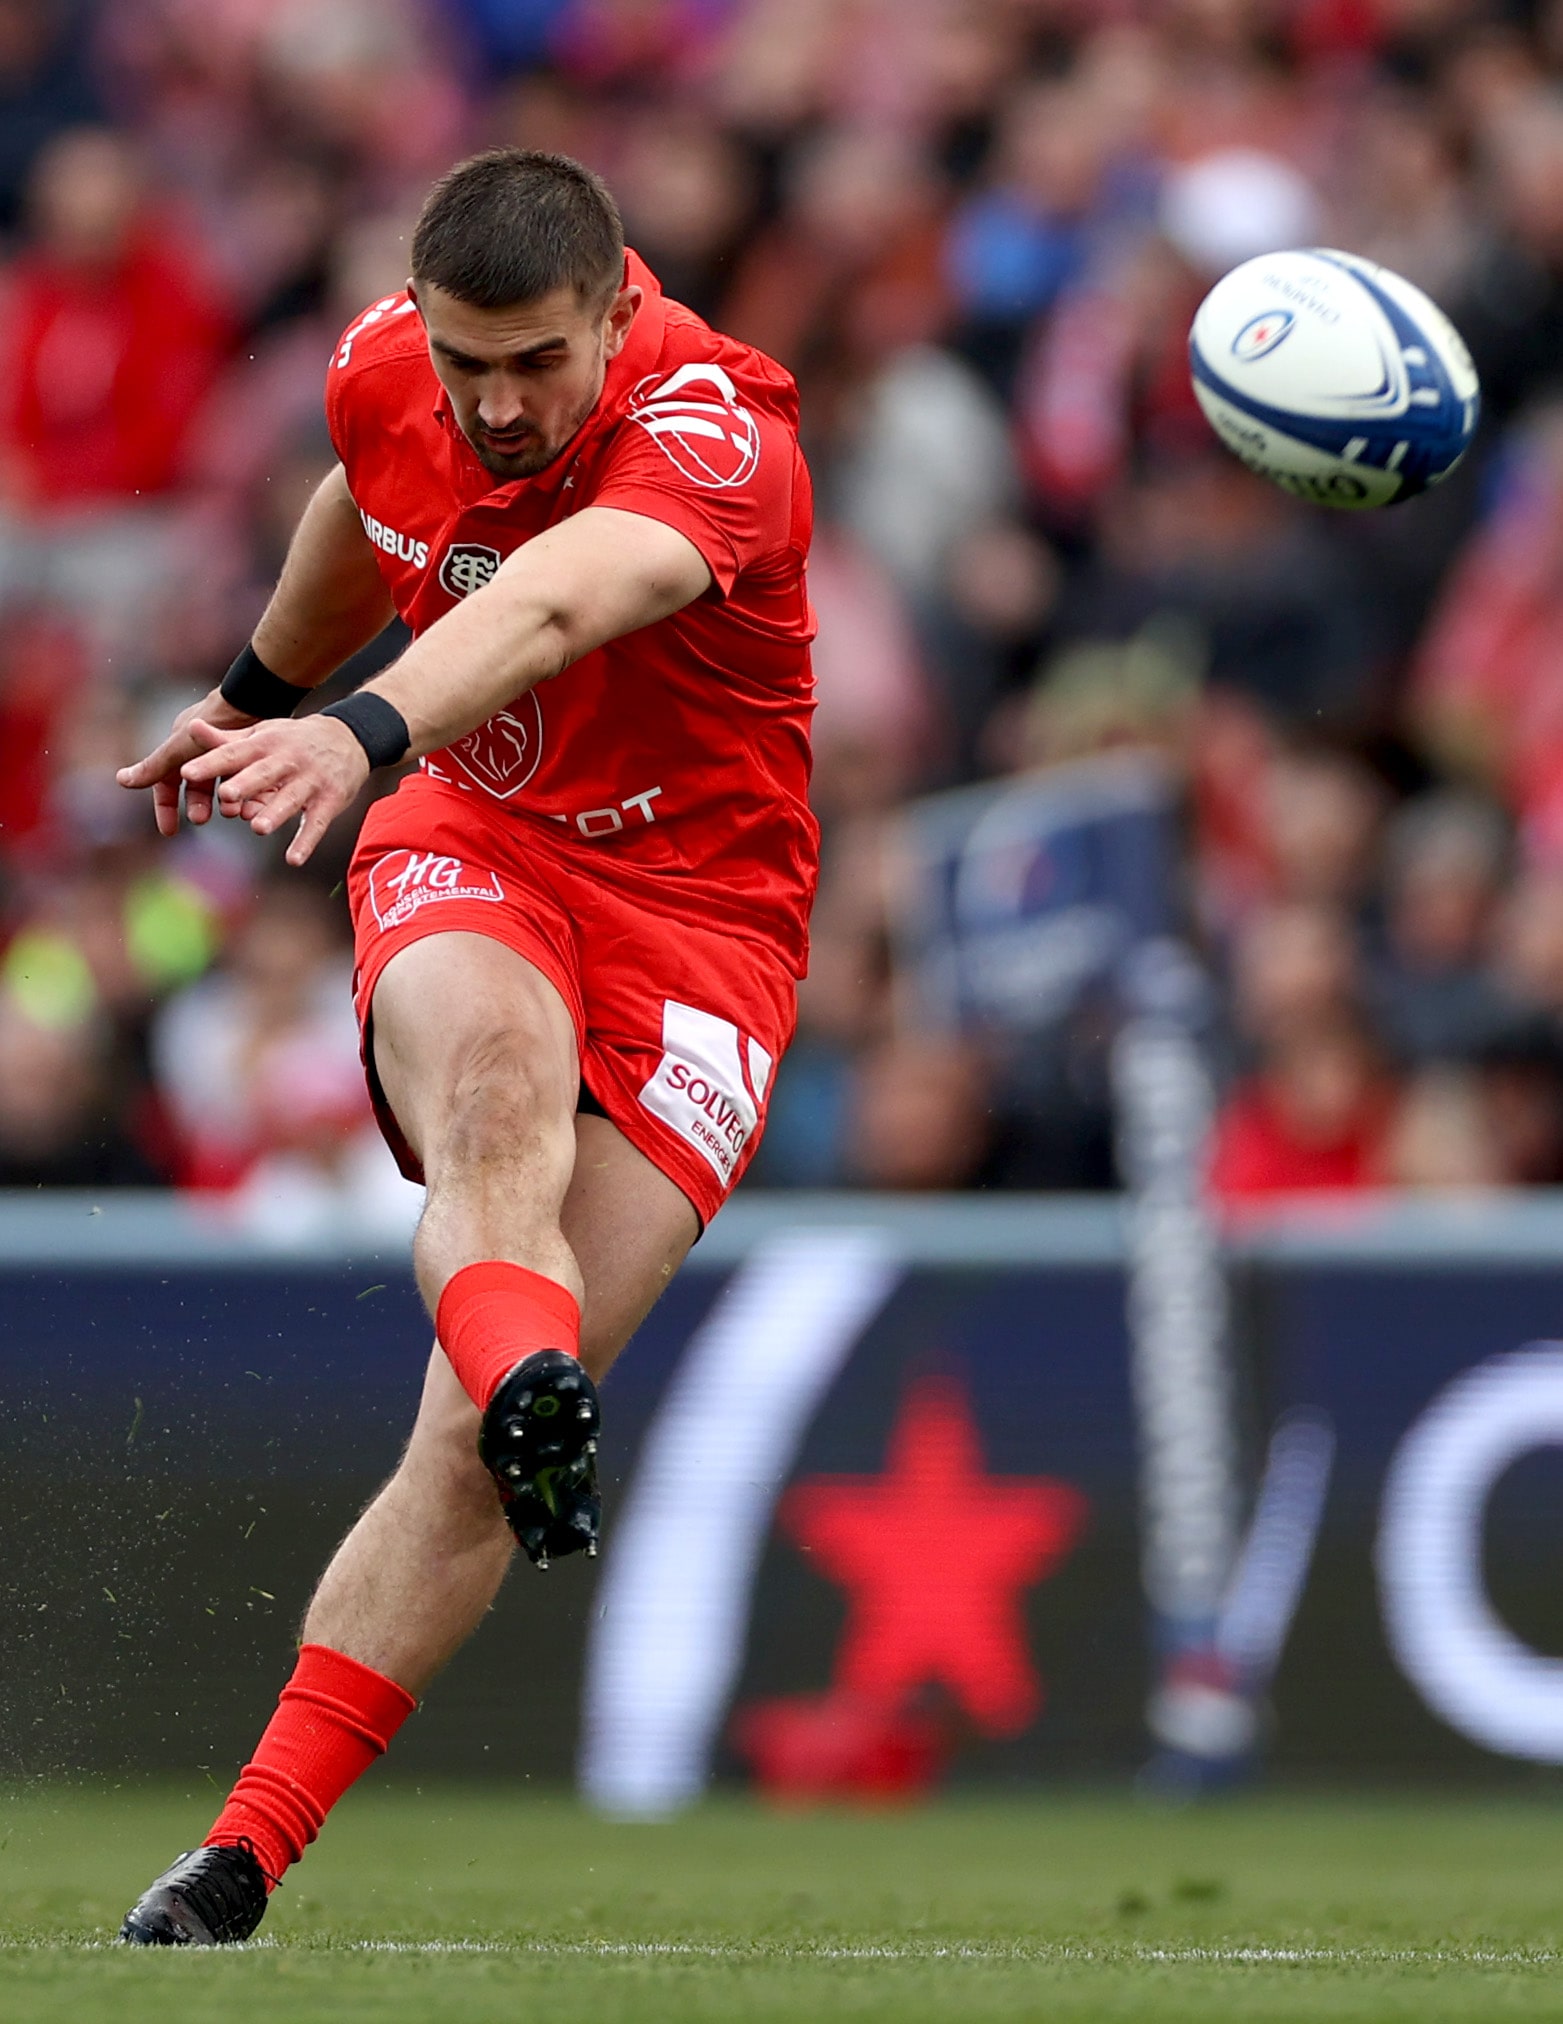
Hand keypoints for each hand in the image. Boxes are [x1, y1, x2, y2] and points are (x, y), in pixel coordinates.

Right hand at [117, 687, 259, 835]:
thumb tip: (121, 781)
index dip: (166, 807)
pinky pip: (250, 785)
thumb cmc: (211, 722)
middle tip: (200, 819)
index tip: (169, 831)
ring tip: (230, 813)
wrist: (253, 701)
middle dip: (198, 806)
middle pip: (197, 789)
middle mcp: (204, 753)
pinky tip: (252, 808)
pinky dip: (249, 798)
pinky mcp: (255, 759)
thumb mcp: (180, 748)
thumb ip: (154, 767)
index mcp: (182, 750)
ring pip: (223, 788)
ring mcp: (230, 755)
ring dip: (225, 803)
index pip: (167, 784)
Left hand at [178, 716, 370, 866]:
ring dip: (276, 813)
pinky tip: (293, 859)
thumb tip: (191, 728)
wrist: (348, 738)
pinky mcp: (330, 801)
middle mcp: (288, 761)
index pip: (234, 754)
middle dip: (246, 784)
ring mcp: (311, 781)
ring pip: (290, 799)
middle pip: (264, 774)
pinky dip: (306, 841)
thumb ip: (225, 740)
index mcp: (265, 744)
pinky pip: (317, 824)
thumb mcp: (262, 734)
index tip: (186, 772)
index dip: (211, 763)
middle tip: (226, 795)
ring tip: (258, 827)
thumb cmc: (293, 740)